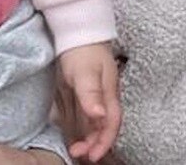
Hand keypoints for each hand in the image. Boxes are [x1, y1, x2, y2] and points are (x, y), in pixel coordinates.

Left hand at [54, 41, 121, 162]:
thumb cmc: (84, 51)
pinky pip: (86, 118)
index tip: (92, 156)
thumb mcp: (86, 72)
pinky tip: (74, 135)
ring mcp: (95, 98)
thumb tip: (100, 116)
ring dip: (88, 139)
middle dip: (94, 144)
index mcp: (109, 96)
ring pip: (95, 125)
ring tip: (75, 149)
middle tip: (78, 154)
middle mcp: (104, 100)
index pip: (111, 125)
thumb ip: (91, 94)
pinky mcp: (85, 96)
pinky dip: (82, 129)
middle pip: (104, 128)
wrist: (79, 33)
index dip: (104, 142)